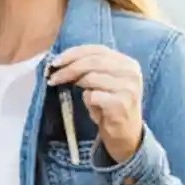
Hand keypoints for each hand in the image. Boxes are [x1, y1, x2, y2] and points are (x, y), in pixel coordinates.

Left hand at [47, 44, 144, 163]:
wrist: (126, 134)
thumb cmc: (110, 106)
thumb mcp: (103, 82)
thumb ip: (90, 68)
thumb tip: (61, 61)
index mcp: (127, 63)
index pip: (97, 50)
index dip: (74, 53)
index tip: (56, 61)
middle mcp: (131, 73)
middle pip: (93, 62)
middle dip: (69, 67)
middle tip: (53, 76)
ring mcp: (128, 88)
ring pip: (91, 77)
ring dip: (74, 82)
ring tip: (67, 87)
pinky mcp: (121, 104)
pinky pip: (94, 96)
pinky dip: (87, 99)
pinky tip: (90, 105)